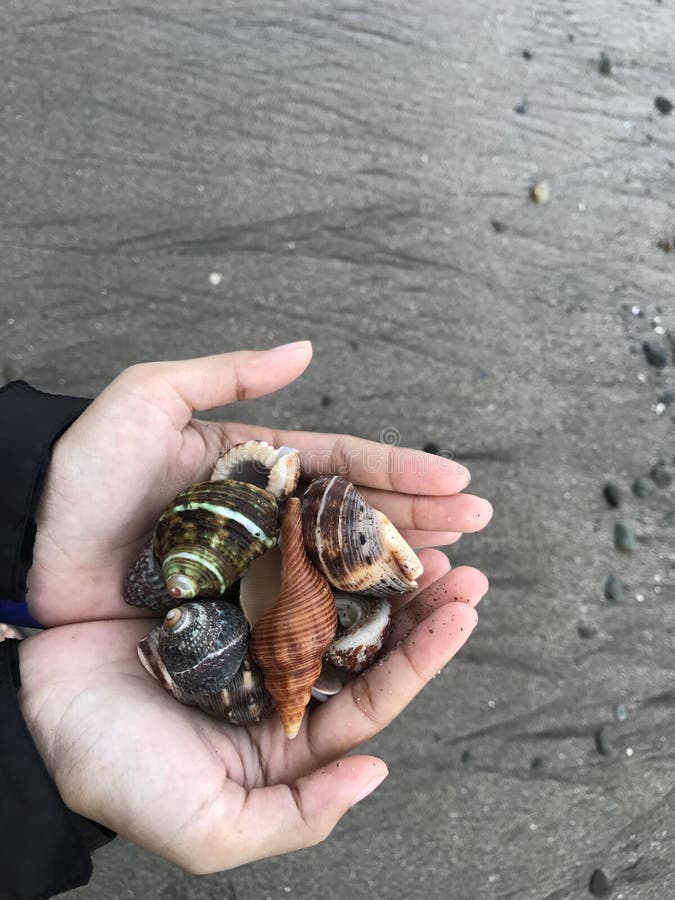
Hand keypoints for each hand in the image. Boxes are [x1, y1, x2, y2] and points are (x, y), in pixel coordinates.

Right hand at [18, 560, 486, 871]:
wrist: (29, 696)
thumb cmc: (111, 767)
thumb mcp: (209, 828)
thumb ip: (299, 818)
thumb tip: (375, 772)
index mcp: (285, 726)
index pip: (372, 690)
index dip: (422, 654)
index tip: (462, 613)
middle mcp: (277, 665)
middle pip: (365, 628)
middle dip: (419, 595)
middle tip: (464, 562)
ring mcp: (250, 611)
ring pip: (333, 578)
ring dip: (382, 552)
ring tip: (432, 524)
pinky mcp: (221, 565)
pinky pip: (281, 541)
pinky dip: (320, 523)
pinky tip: (354, 503)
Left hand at [27, 341, 491, 625]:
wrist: (23, 549)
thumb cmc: (80, 474)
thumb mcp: (148, 400)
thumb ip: (226, 374)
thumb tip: (304, 349)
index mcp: (256, 470)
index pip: (344, 466)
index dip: (402, 471)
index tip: (457, 479)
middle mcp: (266, 525)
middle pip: (356, 523)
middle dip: (420, 523)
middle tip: (476, 530)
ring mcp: (253, 579)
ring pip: (341, 577)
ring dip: (400, 577)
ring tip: (454, 580)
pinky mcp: (236, 627)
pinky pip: (303, 626)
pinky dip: (351, 628)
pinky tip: (394, 630)